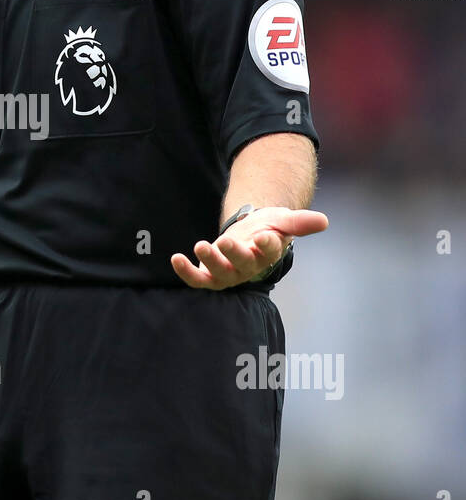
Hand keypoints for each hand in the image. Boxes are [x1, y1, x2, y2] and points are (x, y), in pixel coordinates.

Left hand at [170, 206, 328, 290]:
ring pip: (219, 273)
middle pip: (242, 264)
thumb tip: (324, 221)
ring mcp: (228, 273)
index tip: (264, 236)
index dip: (267, 244)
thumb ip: (300, 222)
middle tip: (225, 241)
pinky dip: (186, 272)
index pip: (270, 251)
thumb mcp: (283, 220)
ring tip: (200, 245)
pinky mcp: (209, 274)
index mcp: (268, 253)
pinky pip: (197, 279)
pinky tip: (175, 258)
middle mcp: (248, 267)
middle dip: (234, 253)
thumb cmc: (267, 228)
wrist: (249, 236)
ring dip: (209, 261)